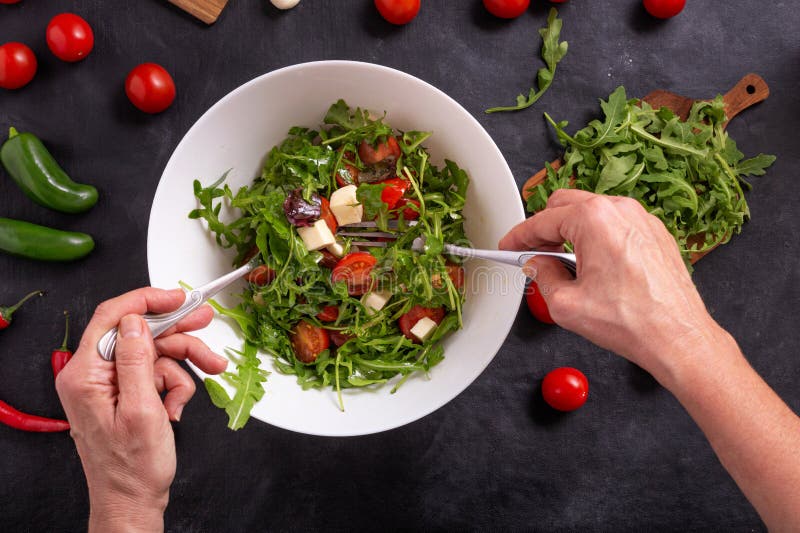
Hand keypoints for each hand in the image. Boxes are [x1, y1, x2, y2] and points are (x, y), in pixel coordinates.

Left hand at [55, 288, 227, 531]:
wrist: (133, 501)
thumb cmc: (132, 468)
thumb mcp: (141, 410)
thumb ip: (136, 360)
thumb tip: (136, 320)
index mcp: (85, 375)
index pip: (113, 317)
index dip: (148, 300)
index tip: (179, 296)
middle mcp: (92, 375)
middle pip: (140, 333)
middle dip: (176, 333)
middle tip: (205, 323)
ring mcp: (109, 384)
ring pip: (154, 352)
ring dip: (183, 366)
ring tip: (209, 372)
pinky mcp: (124, 393)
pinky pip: (156, 373)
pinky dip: (175, 386)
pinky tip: (177, 406)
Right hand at [499, 189, 726, 381]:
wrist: (677, 337)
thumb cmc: (632, 322)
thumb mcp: (566, 305)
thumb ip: (542, 276)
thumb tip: (537, 265)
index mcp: (595, 220)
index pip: (543, 220)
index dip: (519, 235)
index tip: (509, 245)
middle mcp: (621, 210)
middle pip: (566, 205)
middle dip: (545, 228)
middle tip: (533, 253)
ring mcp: (642, 219)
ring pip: (592, 212)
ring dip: (572, 231)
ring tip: (564, 263)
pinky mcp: (655, 233)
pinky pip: (616, 224)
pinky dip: (597, 237)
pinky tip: (592, 265)